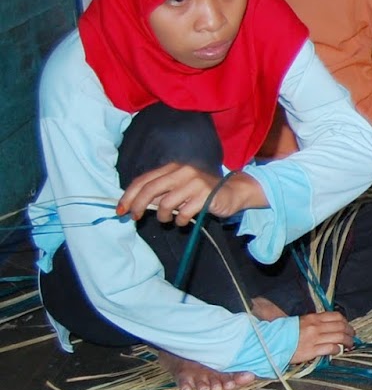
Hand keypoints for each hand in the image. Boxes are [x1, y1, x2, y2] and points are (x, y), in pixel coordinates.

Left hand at [118, 165, 265, 226]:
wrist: (233, 192)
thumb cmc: (201, 193)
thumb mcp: (178, 189)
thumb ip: (159, 193)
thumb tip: (135, 205)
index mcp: (172, 168)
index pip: (143, 180)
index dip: (129, 195)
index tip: (121, 209)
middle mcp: (182, 172)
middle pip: (150, 189)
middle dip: (138, 206)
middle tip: (135, 218)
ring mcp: (194, 183)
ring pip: (165, 203)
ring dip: (162, 216)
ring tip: (167, 220)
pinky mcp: (205, 195)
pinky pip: (183, 213)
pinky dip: (180, 221)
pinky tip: (183, 221)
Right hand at [289, 311, 355, 363]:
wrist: (271, 343)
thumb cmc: (285, 333)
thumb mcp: (300, 322)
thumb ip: (314, 322)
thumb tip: (329, 326)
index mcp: (313, 318)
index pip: (336, 316)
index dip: (346, 322)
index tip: (348, 327)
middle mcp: (315, 326)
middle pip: (341, 326)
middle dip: (350, 332)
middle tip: (352, 337)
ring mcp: (314, 338)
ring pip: (339, 337)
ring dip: (348, 342)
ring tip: (349, 345)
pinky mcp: (312, 350)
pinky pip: (331, 348)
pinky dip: (338, 349)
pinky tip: (338, 351)